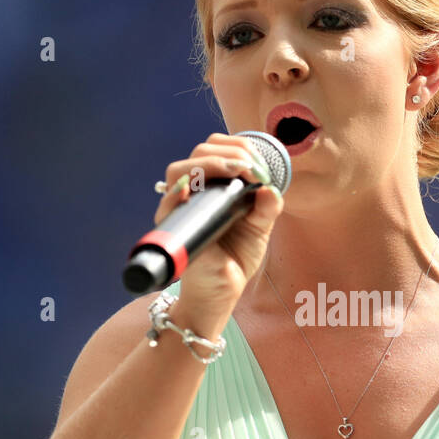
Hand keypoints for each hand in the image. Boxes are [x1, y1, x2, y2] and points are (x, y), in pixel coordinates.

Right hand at [154, 132, 283, 311]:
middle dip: (231, 151)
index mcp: (216, 185)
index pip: (218, 148)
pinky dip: (177, 191)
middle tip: (252, 169)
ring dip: (209, 163)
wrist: (222, 290)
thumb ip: (268, 207)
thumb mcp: (260, 228)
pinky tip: (191, 188)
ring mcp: (182, 207)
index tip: (260, 166)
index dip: (240, 147)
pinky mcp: (173, 227)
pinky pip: (167, 204)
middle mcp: (196, 191)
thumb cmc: (236, 256)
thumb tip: (271, 188)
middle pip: (200, 151)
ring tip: (235, 171)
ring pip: (180, 170)